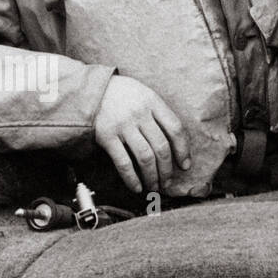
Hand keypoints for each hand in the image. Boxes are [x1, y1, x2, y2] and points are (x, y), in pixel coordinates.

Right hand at [93, 75, 190, 192]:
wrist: (92, 89)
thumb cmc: (123, 93)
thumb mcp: (145, 94)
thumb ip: (159, 114)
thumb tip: (175, 142)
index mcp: (153, 102)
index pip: (175, 128)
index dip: (183, 150)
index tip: (185, 165)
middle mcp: (140, 114)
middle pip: (161, 146)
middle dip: (167, 169)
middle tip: (169, 183)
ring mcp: (123, 126)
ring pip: (145, 157)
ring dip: (152, 176)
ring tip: (155, 187)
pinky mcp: (106, 136)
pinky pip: (123, 162)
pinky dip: (131, 178)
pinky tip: (137, 187)